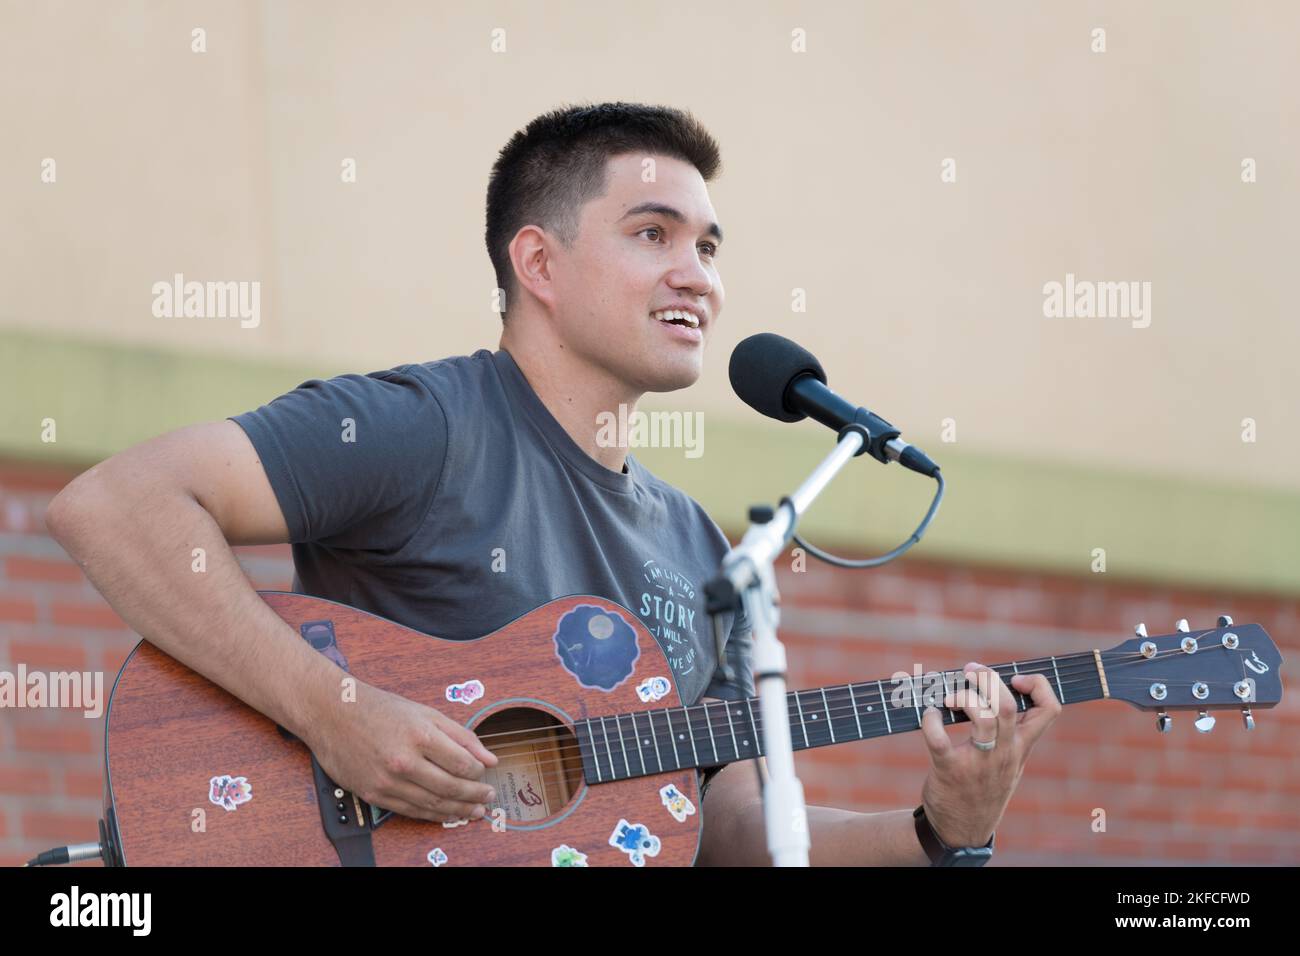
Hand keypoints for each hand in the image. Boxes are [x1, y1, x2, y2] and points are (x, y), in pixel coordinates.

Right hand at [306, 681, 498, 822]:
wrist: (332, 713)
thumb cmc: (379, 709)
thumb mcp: (425, 712)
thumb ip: (461, 736)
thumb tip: (489, 759)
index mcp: (420, 735)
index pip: (462, 764)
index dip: (479, 773)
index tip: (485, 774)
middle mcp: (403, 760)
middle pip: (450, 787)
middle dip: (474, 796)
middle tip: (488, 798)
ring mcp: (387, 780)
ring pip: (432, 804)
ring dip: (458, 811)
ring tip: (474, 811)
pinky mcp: (374, 794)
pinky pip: (410, 811)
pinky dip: (432, 815)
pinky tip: (446, 814)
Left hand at [918, 661, 1060, 846]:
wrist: (962, 830)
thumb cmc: (984, 787)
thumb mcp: (1010, 763)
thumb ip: (1011, 732)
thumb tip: (997, 689)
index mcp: (1021, 747)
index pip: (1050, 710)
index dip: (1038, 685)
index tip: (1016, 679)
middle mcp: (1004, 753)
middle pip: (1007, 705)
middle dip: (988, 679)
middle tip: (970, 670)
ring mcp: (978, 762)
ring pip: (980, 717)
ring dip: (962, 698)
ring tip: (949, 699)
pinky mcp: (949, 769)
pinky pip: (939, 739)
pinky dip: (930, 720)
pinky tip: (929, 715)